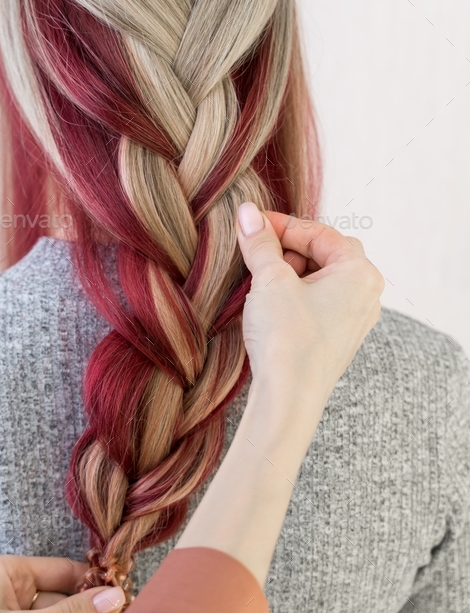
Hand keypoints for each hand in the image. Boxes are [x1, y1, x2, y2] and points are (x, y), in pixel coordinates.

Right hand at [236, 202, 383, 422]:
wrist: (289, 400)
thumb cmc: (287, 338)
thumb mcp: (270, 280)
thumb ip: (260, 242)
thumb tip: (247, 212)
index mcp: (360, 273)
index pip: (319, 232)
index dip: (281, 225)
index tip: (251, 224)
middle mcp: (366, 294)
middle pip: (323, 252)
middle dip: (287, 248)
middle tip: (255, 249)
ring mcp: (354, 318)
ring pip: (320, 277)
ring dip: (288, 271)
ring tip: (259, 276)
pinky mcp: (338, 338)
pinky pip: (318, 302)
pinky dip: (294, 293)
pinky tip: (270, 301)